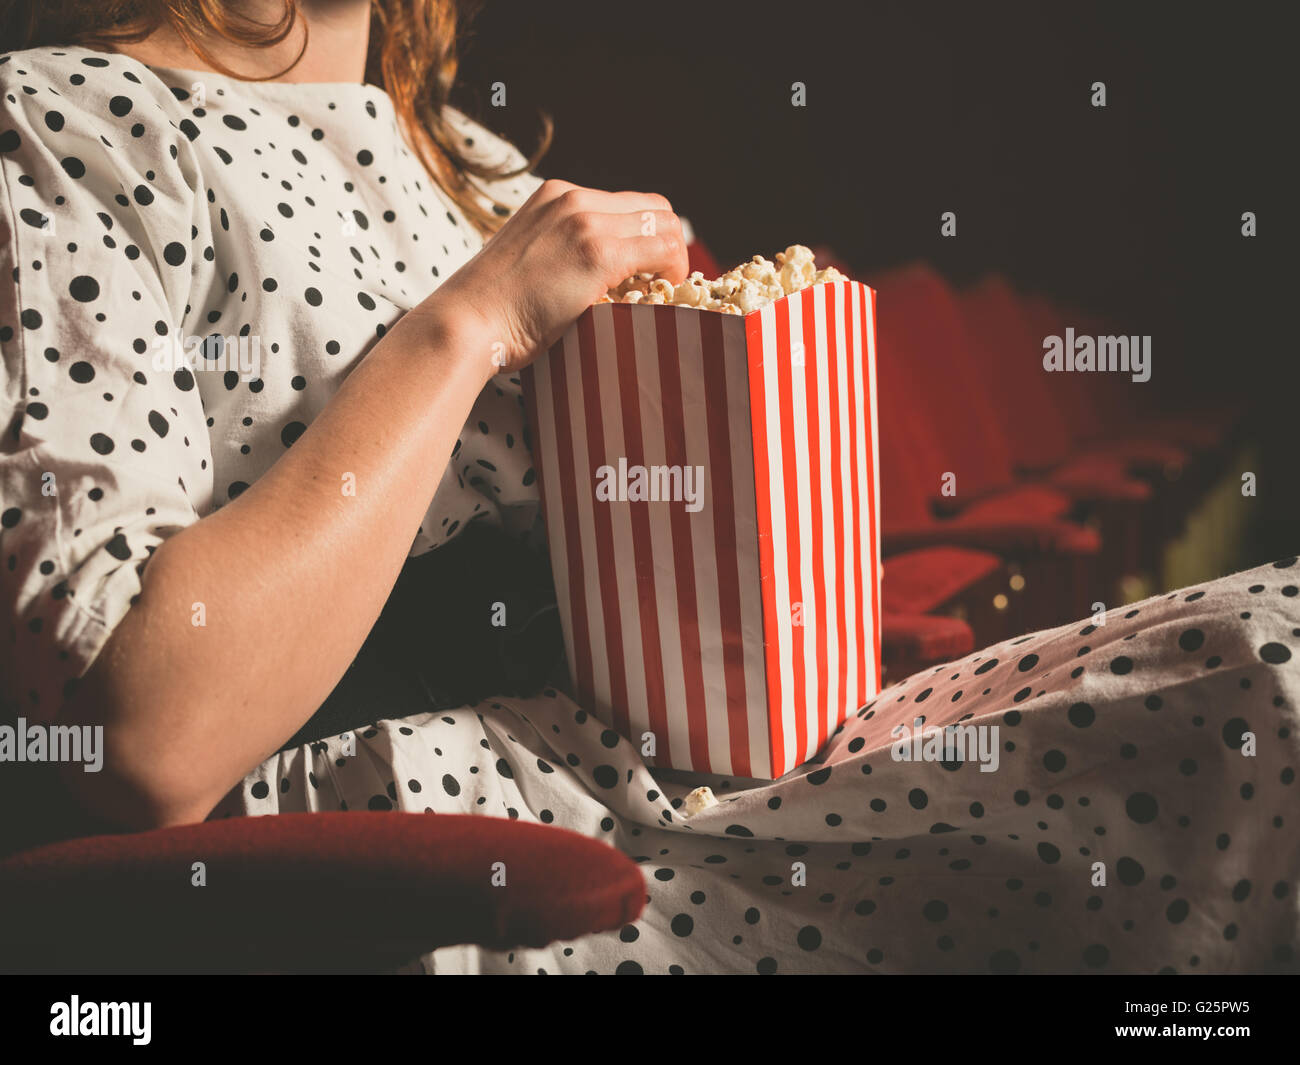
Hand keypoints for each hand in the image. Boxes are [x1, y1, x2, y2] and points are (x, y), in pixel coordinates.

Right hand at [419, 179, 688, 374]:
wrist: (467, 322)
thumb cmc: (491, 307)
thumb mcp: (527, 258)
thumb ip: (559, 251)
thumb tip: (593, 275)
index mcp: (555, 195)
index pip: (625, 203)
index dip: (646, 234)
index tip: (647, 269)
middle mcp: (573, 198)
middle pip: (654, 207)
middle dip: (666, 243)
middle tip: (660, 283)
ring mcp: (587, 223)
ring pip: (665, 225)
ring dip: (672, 259)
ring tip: (659, 293)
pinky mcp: (599, 253)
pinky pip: (662, 251)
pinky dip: (671, 272)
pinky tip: (659, 296)